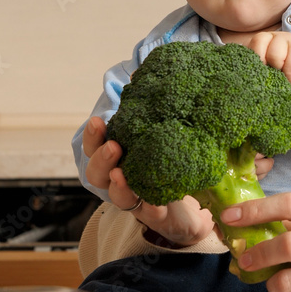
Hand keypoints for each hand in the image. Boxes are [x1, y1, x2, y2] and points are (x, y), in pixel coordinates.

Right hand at [83, 116, 229, 246]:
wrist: (197, 201)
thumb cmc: (174, 162)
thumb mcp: (164, 132)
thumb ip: (151, 108)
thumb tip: (139, 75)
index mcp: (120, 159)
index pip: (95, 148)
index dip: (92, 137)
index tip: (98, 121)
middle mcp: (122, 181)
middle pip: (97, 175)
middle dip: (101, 159)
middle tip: (113, 146)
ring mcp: (136, 200)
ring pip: (117, 197)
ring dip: (118, 185)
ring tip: (121, 174)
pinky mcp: (156, 216)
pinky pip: (148, 214)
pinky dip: (149, 208)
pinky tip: (154, 203)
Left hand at [247, 32, 290, 89]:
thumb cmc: (289, 68)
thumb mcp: (272, 68)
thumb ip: (260, 68)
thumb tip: (247, 81)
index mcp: (264, 41)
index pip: (252, 45)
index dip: (254, 61)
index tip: (260, 74)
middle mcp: (274, 37)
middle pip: (261, 50)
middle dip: (266, 67)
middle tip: (273, 76)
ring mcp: (288, 40)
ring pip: (274, 56)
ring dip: (279, 72)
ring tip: (284, 77)